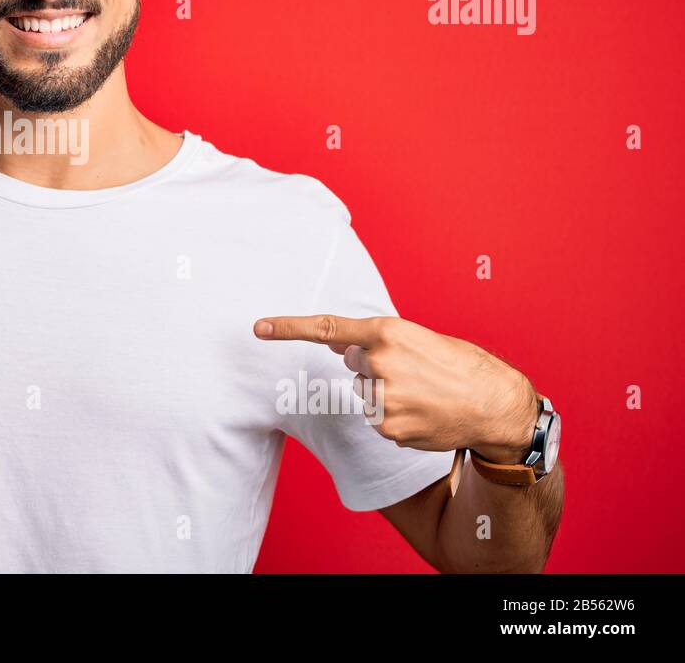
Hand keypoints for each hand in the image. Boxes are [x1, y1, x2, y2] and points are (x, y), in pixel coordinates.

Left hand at [253, 314, 536, 462]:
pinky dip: (395, 417)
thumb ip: (374, 339)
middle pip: (353, 363)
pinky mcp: (387, 427)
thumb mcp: (418, 339)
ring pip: (365, 392)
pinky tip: (422, 413)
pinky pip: (376, 418)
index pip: (327, 328)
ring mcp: (382, 398)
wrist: (496, 405)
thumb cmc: (460, 366)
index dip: (288, 327)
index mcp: (387, 332)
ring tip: (424, 393)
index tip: (259, 327)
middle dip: (375, 366)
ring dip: (387, 393)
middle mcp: (379, 363)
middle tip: (415, 372)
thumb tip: (336, 341)